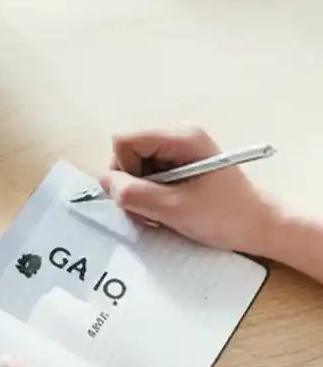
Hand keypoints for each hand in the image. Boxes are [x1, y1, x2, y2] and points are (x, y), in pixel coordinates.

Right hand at [99, 127, 275, 254]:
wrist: (262, 228)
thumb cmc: (225, 217)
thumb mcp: (175, 209)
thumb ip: (134, 194)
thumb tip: (103, 182)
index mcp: (181, 137)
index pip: (125, 141)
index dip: (124, 170)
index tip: (143, 195)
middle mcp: (177, 137)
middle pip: (128, 154)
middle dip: (131, 186)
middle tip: (152, 211)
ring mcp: (178, 151)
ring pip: (134, 168)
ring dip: (140, 195)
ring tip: (161, 215)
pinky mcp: (179, 166)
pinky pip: (147, 175)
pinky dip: (150, 196)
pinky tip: (166, 211)